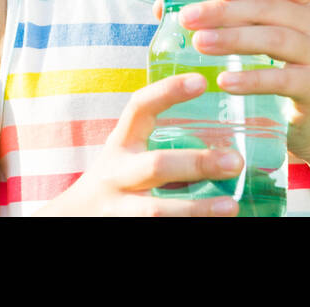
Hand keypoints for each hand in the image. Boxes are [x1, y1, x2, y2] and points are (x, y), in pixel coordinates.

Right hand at [33, 73, 244, 215]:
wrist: (73, 220)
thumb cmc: (117, 179)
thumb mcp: (129, 154)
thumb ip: (166, 143)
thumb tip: (232, 133)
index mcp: (121, 144)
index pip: (139, 107)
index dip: (167, 91)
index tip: (202, 81)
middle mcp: (116, 175)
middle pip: (155, 165)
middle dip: (197, 162)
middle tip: (236, 162)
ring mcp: (118, 209)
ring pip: (156, 210)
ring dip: (196, 209)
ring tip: (231, 207)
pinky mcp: (124, 229)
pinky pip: (156, 228)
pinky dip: (187, 226)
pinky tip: (216, 227)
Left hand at [158, 0, 309, 164]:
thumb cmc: (280, 70)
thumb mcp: (258, 40)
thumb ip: (221, 22)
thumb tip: (163, 9)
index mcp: (301, 3)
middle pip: (270, 8)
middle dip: (226, 11)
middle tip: (189, 18)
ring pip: (276, 38)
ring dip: (235, 39)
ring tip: (200, 44)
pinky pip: (282, 79)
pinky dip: (251, 79)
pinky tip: (224, 81)